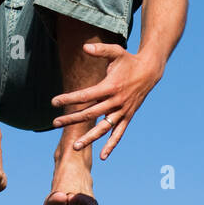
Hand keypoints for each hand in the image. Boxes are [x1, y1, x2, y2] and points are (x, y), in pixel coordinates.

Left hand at [50, 43, 163, 159]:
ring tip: (75, 146)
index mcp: (110, 86)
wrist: (150, 71)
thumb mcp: (116, 51)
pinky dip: (111, 145)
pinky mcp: (128, 116)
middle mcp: (116, 101)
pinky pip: (119, 133)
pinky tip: (103, 156)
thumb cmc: (129, 61)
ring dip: (89, 138)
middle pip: (90, 113)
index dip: (69, 99)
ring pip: (104, 128)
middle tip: (54, 123)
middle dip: (71, 118)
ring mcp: (122, 111)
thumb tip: (85, 47)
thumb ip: (100, 50)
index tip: (53, 102)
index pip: (86, 95)